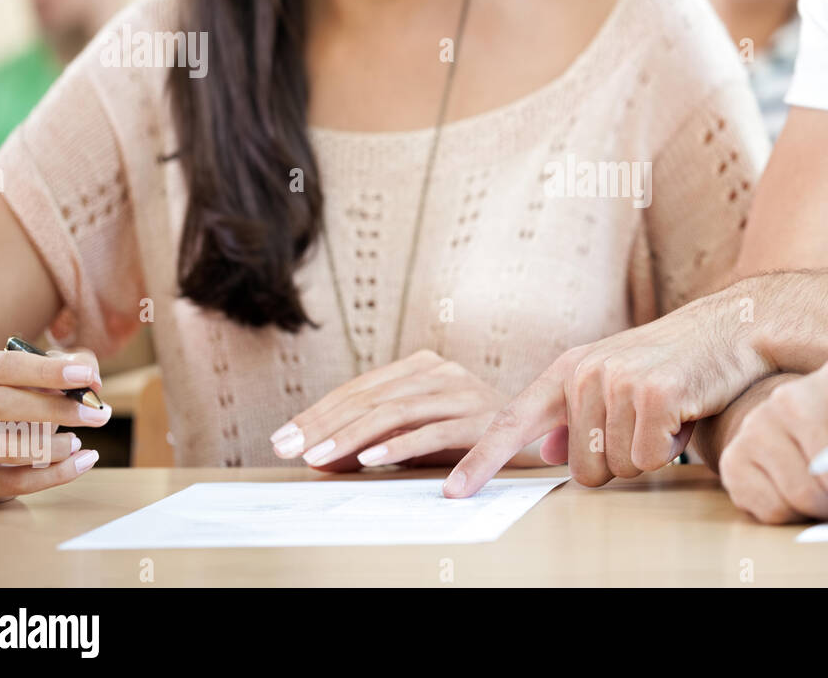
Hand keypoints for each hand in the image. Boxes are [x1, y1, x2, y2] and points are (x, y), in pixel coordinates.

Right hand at [0, 347, 108, 505]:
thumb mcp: (22, 373)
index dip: (49, 371)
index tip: (87, 378)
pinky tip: (81, 463)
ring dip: (53, 446)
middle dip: (58, 410)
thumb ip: (59, 366)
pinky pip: (10, 482)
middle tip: (98, 414)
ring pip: (6, 447)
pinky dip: (54, 475)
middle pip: (4, 405)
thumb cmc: (2, 396)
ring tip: (77, 442)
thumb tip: (91, 380)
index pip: (6, 366)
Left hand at [270, 349, 545, 469]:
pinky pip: (434, 431)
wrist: (544, 433)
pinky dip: (399, 446)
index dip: (317, 413)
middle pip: (370, 398)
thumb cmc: (471, 438)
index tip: (283, 439)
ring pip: (395, 411)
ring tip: (321, 458)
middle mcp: (440, 371)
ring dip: (352, 438)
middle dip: (323, 426)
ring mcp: (462, 391)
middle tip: (290, 450)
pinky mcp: (482, 418)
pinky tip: (370, 460)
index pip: (358, 389)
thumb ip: (377, 437)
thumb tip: (317, 456)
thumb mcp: (419, 433)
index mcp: (422, 367)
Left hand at [444, 287, 770, 496]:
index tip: (453, 492)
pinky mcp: (654, 394)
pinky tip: (685, 413)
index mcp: (566, 371)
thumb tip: (549, 451)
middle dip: (620, 461)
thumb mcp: (614, 379)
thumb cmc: (673, 362)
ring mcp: (616, 381)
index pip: (511, 422)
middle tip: (648, 424)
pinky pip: (651, 460)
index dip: (480, 460)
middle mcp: (583, 373)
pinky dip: (673, 448)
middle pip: (582, 470)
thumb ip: (576, 414)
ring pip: (619, 468)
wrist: (731, 328)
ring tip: (668, 413)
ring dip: (651, 453)